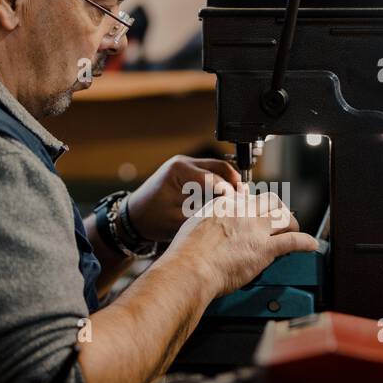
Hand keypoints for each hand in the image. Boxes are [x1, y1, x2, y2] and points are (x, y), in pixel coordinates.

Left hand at [125, 155, 241, 242]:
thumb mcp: (179, 220)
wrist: (134, 217)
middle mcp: (184, 162)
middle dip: (236, 184)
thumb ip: (204, 213)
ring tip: (241, 201)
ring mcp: (187, 165)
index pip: (214, 178)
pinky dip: (222, 184)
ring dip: (231, 183)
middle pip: (221, 168)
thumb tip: (229, 213)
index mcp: (180, 170)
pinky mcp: (189, 171)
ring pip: (219, 169)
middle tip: (247, 201)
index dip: (230, 193)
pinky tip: (229, 199)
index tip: (240, 207)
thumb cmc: (151, 219)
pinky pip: (212, 173)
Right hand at [163, 188, 318, 297]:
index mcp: (225, 205)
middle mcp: (243, 212)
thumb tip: (211, 222)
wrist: (191, 267)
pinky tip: (310, 245)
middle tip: (280, 218)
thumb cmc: (187, 253)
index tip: (258, 209)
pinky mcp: (265, 248)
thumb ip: (209, 219)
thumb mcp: (194, 224)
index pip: (248, 197)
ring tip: (294, 230)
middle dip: (278, 209)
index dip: (256, 204)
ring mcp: (256, 229)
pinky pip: (293, 241)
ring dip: (292, 223)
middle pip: (271, 201)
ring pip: (284, 217)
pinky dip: (305, 242)